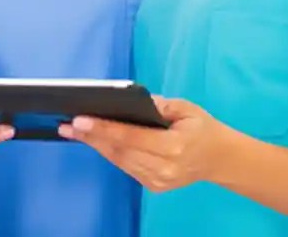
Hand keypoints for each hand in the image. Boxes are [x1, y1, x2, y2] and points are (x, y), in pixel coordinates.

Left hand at [58, 97, 229, 192]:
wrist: (220, 158)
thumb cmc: (203, 128)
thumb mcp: (186, 108)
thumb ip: (159, 105)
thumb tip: (130, 102)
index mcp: (173, 147)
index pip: (131, 137)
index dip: (103, 128)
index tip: (79, 120)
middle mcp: (164, 168)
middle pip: (120, 151)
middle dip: (92, 137)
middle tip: (67, 124)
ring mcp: (158, 181)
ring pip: (119, 161)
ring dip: (96, 145)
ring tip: (74, 131)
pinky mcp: (153, 186)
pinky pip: (126, 167)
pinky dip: (110, 153)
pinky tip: (95, 141)